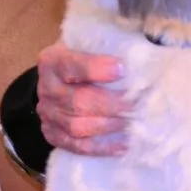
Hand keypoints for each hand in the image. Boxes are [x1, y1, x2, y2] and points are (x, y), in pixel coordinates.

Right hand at [37, 41, 131, 155]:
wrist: (62, 78)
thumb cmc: (85, 57)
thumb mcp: (91, 44)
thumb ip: (110, 46)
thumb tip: (144, 54)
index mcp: (53, 60)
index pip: (71, 65)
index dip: (95, 69)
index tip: (122, 69)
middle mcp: (46, 88)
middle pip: (77, 101)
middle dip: (112, 105)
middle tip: (138, 105)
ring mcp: (47, 114)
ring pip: (77, 126)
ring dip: (109, 126)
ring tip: (134, 124)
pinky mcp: (52, 134)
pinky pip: (76, 146)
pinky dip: (102, 147)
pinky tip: (124, 144)